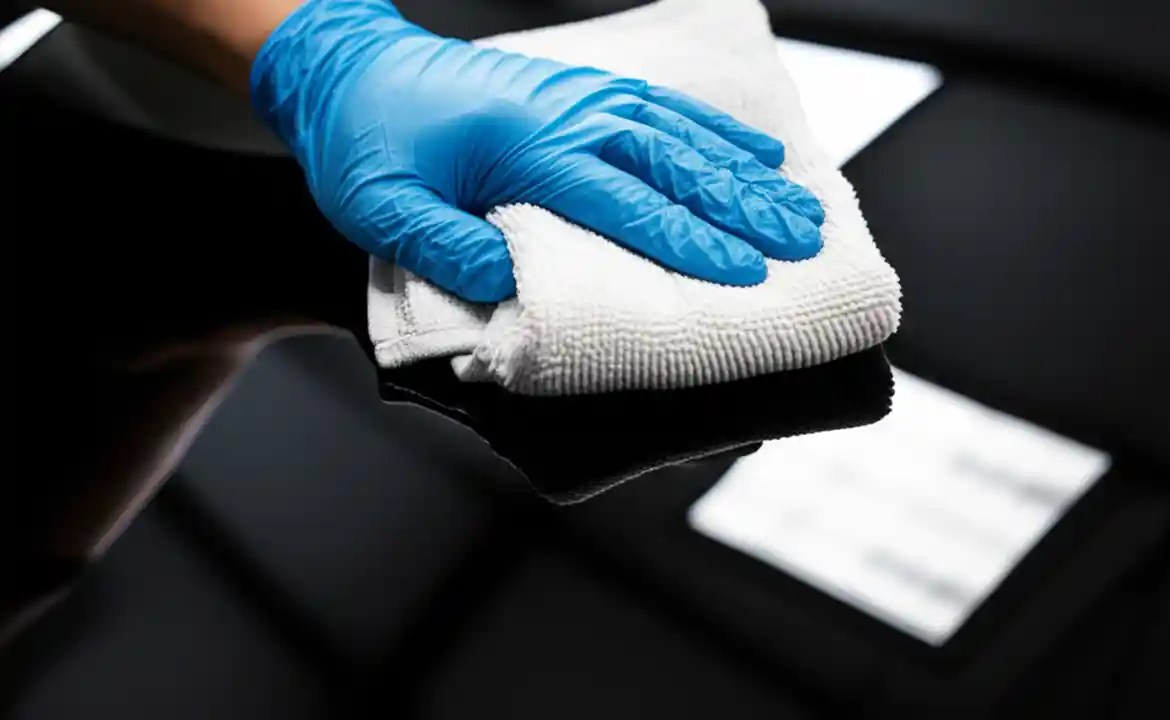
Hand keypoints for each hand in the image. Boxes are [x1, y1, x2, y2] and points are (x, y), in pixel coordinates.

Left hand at [250, 0, 823, 301]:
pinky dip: (715, 129)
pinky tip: (754, 149)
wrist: (355, 72)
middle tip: (803, 240)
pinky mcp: (583, 92)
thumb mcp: (382, 209)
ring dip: (745, 171)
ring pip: (682, 134)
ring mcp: (582, 97)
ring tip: (800, 204)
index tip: (743, 273)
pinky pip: (664, 108)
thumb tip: (513, 282)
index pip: (624, 204)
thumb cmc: (369, 144)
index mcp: (525, 148)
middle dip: (743, 205)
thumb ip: (446, 248)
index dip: (687, 241)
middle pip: (674, 163)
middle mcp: (569, 116)